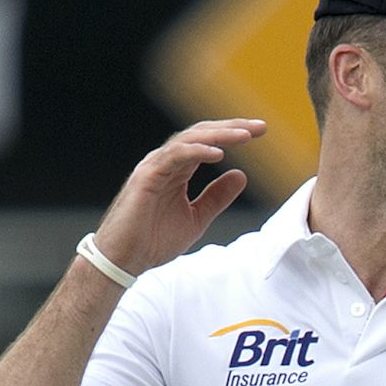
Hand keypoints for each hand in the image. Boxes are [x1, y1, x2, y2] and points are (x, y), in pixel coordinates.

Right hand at [91, 118, 265, 275]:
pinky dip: (196, 152)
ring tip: (244, 135)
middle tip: (259, 126)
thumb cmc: (153, 240)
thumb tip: (241, 175)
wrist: (125, 259)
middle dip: (231, 128)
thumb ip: (217, 197)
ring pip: (189, 141)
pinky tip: (218, 153)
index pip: (208, 142)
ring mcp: (154, 168)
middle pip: (200, 134)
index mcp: (178, 170)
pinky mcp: (146, 178)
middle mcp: (166, 163)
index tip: (260, 131)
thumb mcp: (197, 217)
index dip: (232, 134)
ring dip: (218, 136)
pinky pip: (174, 158)